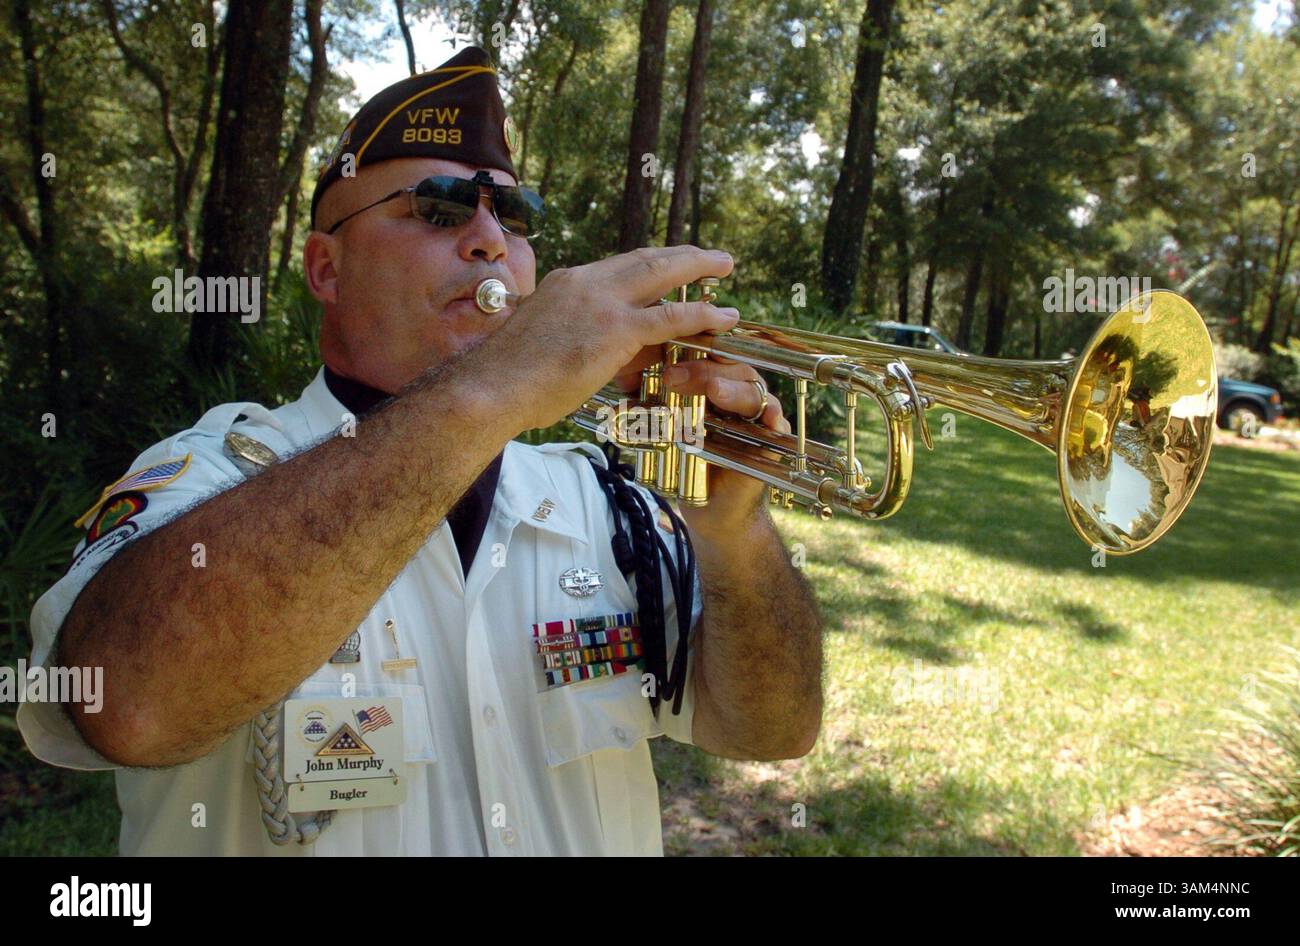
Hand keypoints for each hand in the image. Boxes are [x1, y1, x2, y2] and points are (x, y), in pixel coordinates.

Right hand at [475, 245, 738, 431]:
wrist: (490, 389)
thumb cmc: (506, 380)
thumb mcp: (539, 345)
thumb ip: (566, 339)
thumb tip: (582, 356)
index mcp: (564, 284)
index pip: (615, 268)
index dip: (647, 265)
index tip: (666, 266)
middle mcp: (584, 283)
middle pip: (643, 258)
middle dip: (681, 254)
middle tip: (709, 255)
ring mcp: (601, 303)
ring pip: (663, 274)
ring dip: (699, 267)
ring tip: (725, 268)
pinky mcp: (616, 330)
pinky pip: (671, 317)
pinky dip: (702, 315)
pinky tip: (724, 318)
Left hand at [660, 356, 788, 537]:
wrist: (711, 508)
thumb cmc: (687, 465)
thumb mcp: (661, 436)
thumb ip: (646, 413)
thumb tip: (619, 398)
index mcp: (709, 384)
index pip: (704, 355)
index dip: (688, 348)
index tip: (662, 349)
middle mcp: (734, 393)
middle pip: (728, 365)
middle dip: (701, 368)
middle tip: (673, 377)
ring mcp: (754, 414)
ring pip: (751, 388)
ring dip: (732, 387)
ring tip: (714, 390)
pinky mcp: (770, 437)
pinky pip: (776, 420)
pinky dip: (773, 416)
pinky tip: (766, 416)